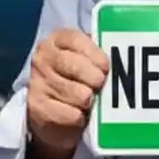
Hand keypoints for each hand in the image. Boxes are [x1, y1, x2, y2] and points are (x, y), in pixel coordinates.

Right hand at [25, 28, 109, 156]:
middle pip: (73, 65)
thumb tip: (121, 59)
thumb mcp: (87, 61)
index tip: (106, 67)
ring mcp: (37, 83)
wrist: (52, 112)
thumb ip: (99, 57)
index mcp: (57, 41)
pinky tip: (80, 115)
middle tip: (101, 85)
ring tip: (90, 101)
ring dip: (89, 100)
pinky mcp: (37, 108)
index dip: (93, 54)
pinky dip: (80, 118)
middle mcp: (43, 58)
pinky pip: (70, 114)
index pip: (74, 40)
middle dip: (93, 78)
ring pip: (76, 93)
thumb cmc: (78, 79)